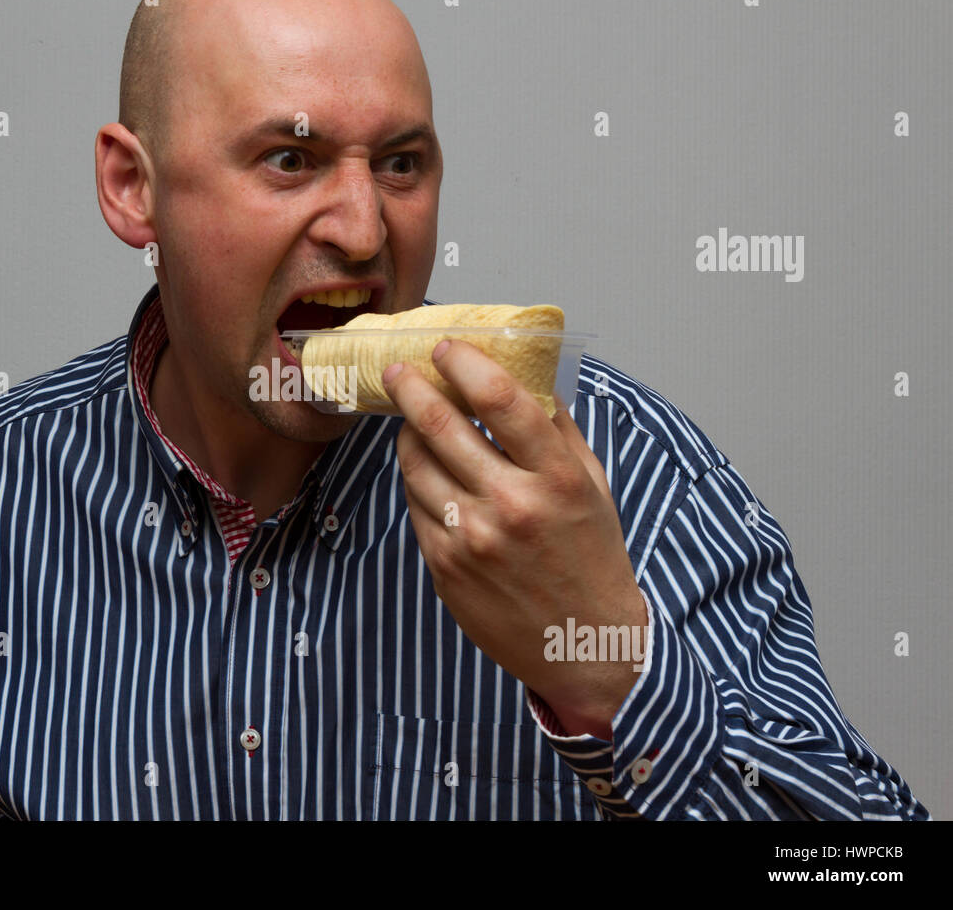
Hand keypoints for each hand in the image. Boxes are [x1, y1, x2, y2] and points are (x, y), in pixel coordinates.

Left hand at [381, 339, 647, 739]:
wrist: (583, 644)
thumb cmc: (591, 557)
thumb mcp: (593, 485)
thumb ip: (558, 428)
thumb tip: (523, 373)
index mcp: (557, 477)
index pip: (501, 399)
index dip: (465, 363)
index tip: (445, 347)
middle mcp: (512, 505)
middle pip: (442, 425)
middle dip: (412, 387)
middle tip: (398, 369)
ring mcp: (472, 538)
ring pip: (416, 464)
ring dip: (408, 433)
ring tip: (410, 418)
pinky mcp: (444, 566)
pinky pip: (415, 504)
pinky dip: (416, 478)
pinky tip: (426, 468)